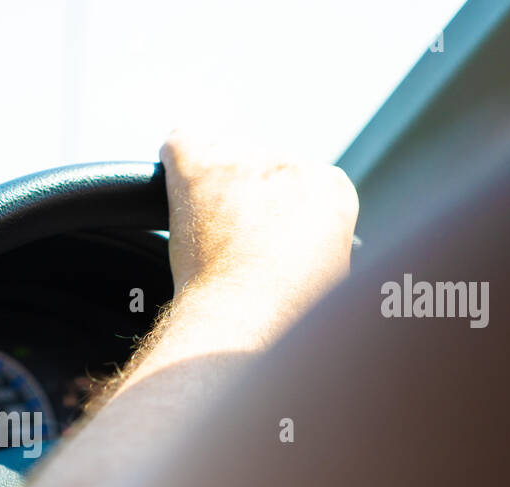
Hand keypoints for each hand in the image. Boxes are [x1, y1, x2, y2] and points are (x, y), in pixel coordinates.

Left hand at [160, 131, 358, 329]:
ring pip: (223, 158)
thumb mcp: (330, 278)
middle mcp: (292, 163)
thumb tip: (301, 248)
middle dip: (247, 200)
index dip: (278, 216)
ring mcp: (243, 159)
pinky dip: (176, 163)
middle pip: (261, 170)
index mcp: (333, 189)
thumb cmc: (285, 316)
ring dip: (215, 189)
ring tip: (210, 237)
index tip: (266, 244)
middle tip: (234, 246)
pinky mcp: (199, 164)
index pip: (300, 184)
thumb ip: (319, 245)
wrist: (243, 321)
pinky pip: (180, 143)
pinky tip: (176, 192)